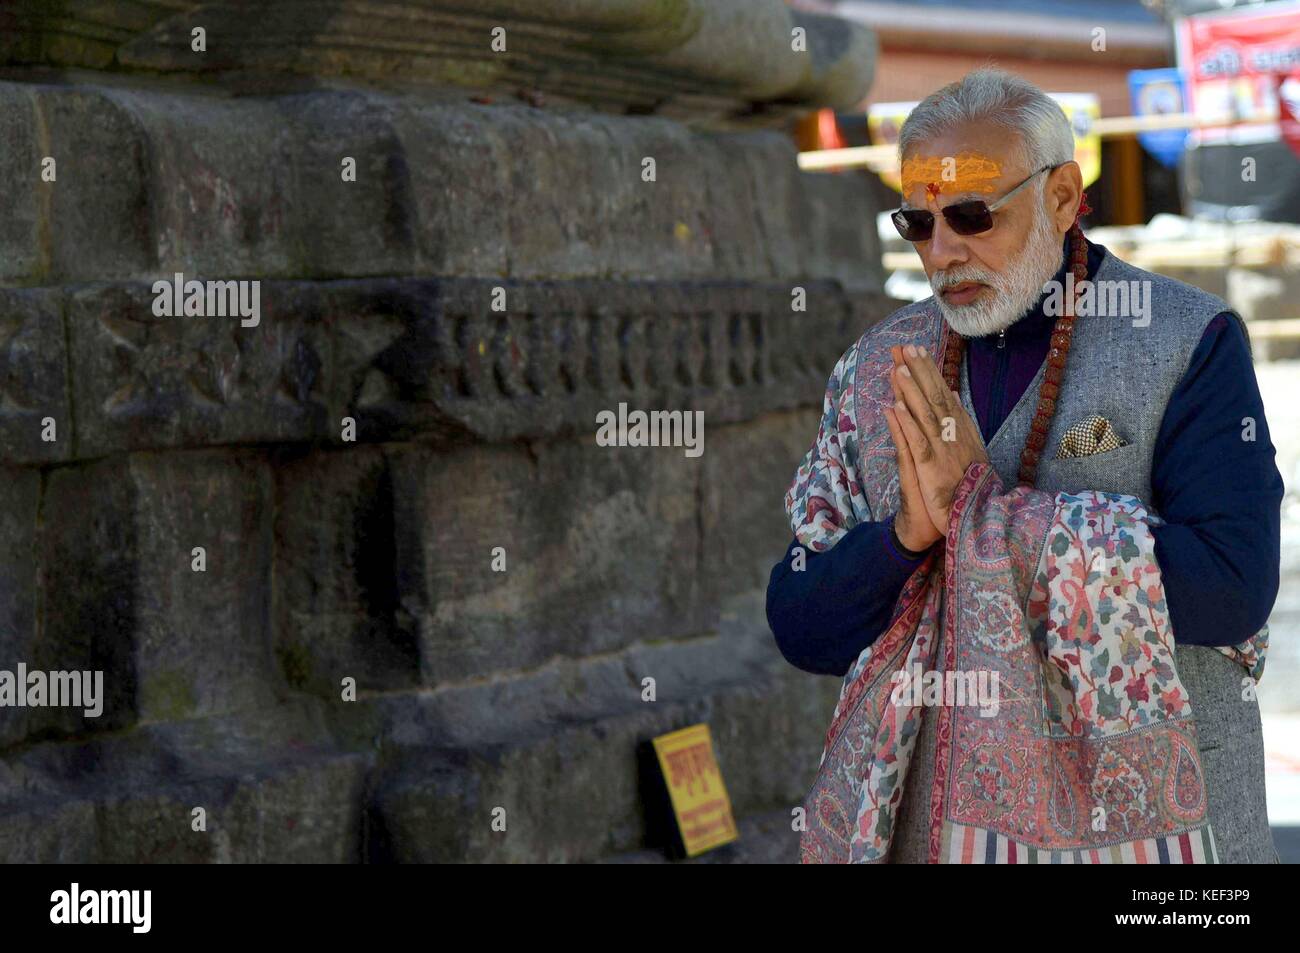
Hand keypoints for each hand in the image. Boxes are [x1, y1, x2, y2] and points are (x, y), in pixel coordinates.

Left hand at [890, 344, 988, 532]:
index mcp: (962, 429)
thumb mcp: (970, 446)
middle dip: (919, 371)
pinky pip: (918, 442)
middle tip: (905, 347)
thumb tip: (954, 394)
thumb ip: (960, 420)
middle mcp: (954, 435)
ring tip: (897, 369)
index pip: (943, 394)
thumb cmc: (972, 482)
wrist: (981, 515)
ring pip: (925, 414)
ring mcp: (944, 450)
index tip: (918, 351)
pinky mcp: (933, 468)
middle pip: (934, 397)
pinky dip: (907, 424)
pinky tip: (895, 407)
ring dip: (911, 391)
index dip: (930, 371)